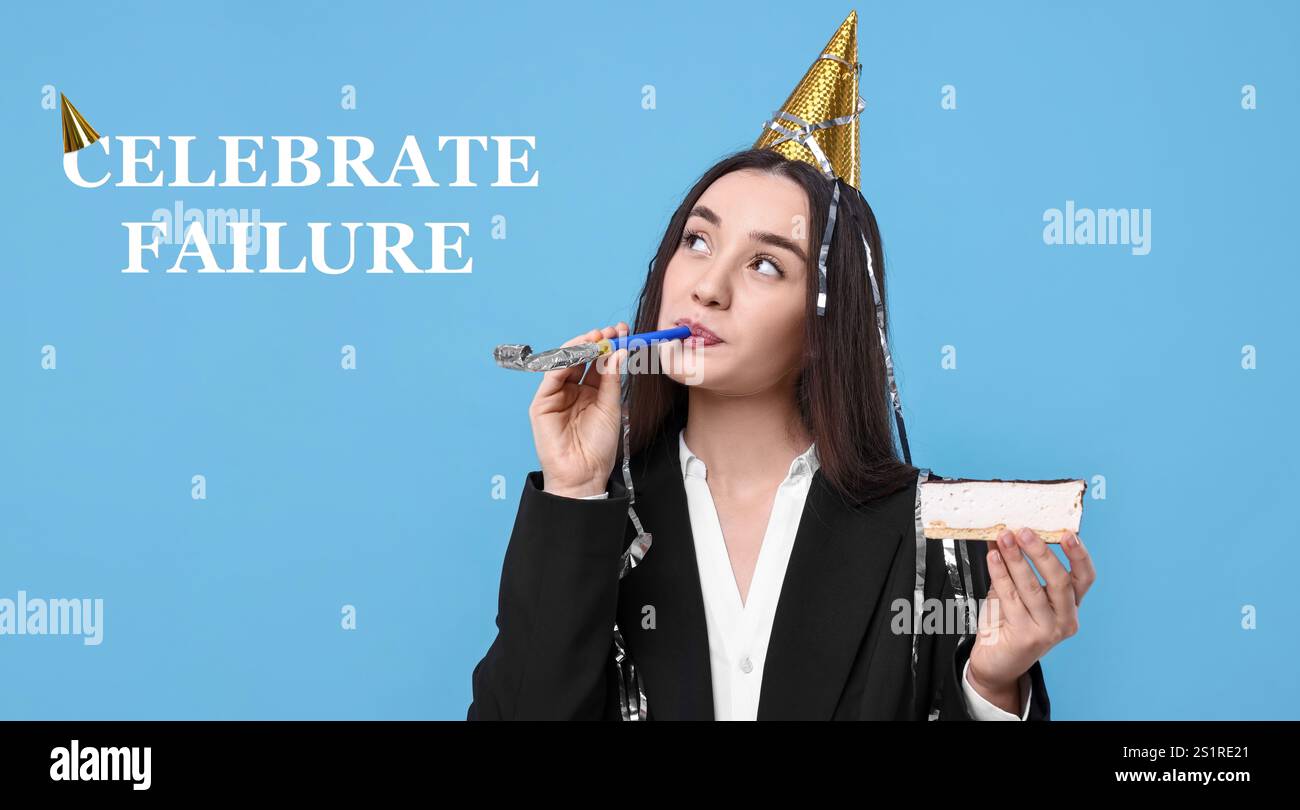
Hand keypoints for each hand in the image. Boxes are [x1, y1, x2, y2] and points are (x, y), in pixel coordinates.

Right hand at [529, 322, 629, 498]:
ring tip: (596, 337)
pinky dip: (563, 363)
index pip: (597, 362)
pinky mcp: (542, 404)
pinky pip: (551, 378)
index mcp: (589, 392)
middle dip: (595, 342)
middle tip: (609, 330)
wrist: (584, 474)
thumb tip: (618, 352)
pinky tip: (578, 354)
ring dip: (580, 348)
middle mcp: (572, 390)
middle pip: (581, 359)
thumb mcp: (611, 407)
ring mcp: (556, 395)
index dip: (608, 346)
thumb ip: (611, 380)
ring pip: (565, 364)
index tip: (622, 331)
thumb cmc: (598, 446)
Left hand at [966, 528, 1095, 711]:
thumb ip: (1013, 566)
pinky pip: (1011, 598)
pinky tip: (993, 559)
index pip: (1084, 578)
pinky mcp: (1027, 637)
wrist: (995, 663)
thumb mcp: (1015, 591)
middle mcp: (1066, 619)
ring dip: (1016, 559)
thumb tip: (1004, 534)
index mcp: (1070, 605)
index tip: (1068, 534)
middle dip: (1041, 552)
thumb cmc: (1007, 625)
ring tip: (1003, 539)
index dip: (1079, 555)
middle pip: (1060, 580)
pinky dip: (1001, 574)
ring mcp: (1048, 630)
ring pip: (1033, 588)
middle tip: (1024, 531)